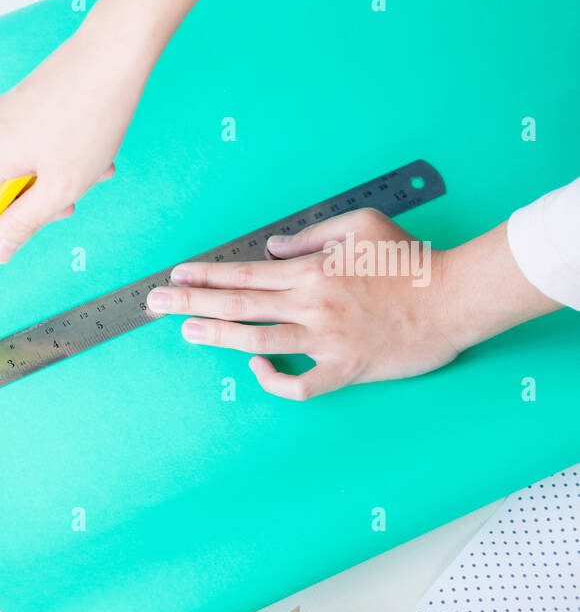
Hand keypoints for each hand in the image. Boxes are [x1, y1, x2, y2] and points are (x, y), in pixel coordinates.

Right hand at [0, 0, 236, 279]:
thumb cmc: (91, 115)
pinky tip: (87, 152)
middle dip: (32, 209)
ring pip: (16, 177)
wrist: (112, 53)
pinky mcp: (13, 109)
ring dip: (52, 184)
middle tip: (70, 204)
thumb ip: (23, 224)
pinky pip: (25, 154)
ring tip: (91, 169)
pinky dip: (54, 163)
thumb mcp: (61, 187)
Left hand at [143, 209, 560, 399]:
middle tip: (156, 303)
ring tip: (186, 331)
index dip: (205, 275)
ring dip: (217, 335)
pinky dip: (273, 381)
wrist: (456, 298)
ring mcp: (325, 339)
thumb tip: (274, 248)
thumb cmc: (413, 260)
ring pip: (258, 340)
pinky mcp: (344, 368)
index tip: (176, 275)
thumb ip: (312, 236)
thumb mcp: (362, 226)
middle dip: (192, 302)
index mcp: (312, 271)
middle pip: (239, 304)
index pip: (245, 272)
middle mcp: (311, 305)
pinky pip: (299, 384)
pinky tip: (255, 370)